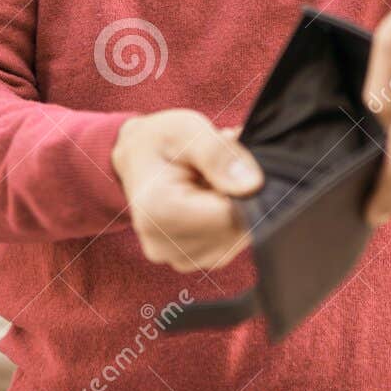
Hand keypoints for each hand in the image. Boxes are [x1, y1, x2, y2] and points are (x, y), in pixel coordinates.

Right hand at [111, 108, 263, 272]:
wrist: (137, 155)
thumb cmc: (161, 139)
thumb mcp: (187, 129)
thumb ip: (218, 153)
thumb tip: (253, 185)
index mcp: (158, 210)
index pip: (229, 215)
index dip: (243, 186)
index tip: (230, 160)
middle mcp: (162, 243)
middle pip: (233, 230)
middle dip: (239, 196)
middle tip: (218, 168)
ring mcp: (174, 257)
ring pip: (234, 239)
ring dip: (234, 208)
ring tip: (211, 181)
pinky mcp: (187, 261)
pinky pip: (226, 245)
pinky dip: (226, 220)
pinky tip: (210, 199)